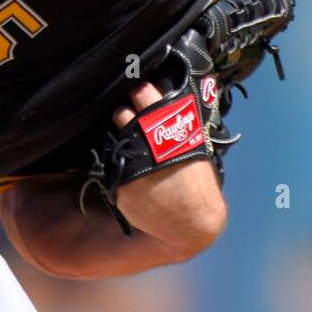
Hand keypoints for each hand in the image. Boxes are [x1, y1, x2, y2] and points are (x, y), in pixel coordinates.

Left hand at [108, 81, 225, 253]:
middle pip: (121, 112)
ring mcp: (128, 163)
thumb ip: (175, 123)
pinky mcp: (118, 185)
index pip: (142, 92)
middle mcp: (143, 141)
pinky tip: (133, 172)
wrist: (192, 221)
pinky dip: (121, 167)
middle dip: (126, 113)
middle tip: (134, 119)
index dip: (140, 90)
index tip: (141, 92)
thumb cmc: (197, 181)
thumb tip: (164, 102)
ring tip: (131, 144)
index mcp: (166, 128)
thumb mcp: (194, 144)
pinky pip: (114, 167)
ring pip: (114, 138)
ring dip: (121, 137)